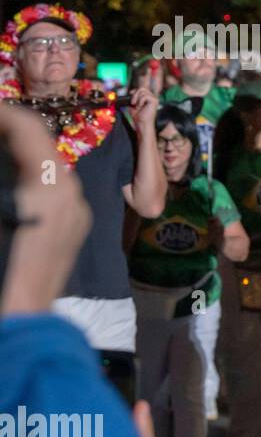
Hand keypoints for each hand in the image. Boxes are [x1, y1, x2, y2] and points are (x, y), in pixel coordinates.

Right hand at [0, 105, 91, 315]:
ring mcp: (77, 215)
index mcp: (50, 186)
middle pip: (39, 145)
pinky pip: (53, 192)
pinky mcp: (73, 232)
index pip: (27, 127)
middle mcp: (73, 194)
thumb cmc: (1, 269)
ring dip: (17, 156)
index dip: (2, 112)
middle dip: (7, 133)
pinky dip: (28, 179)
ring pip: (48, 168)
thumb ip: (4, 171)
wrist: (21, 324)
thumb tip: (5, 158)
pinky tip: (7, 186)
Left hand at [129, 86, 157, 133]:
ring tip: (137, 106)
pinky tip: (141, 106)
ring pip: (143, 91)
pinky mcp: (155, 101)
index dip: (135, 91)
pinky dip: (141, 101)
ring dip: (137, 98)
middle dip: (135, 94)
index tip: (130, 94)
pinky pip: (145, 96)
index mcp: (148, 98)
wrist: (141, 123)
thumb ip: (132, 98)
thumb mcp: (133, 105)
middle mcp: (152, 98)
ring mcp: (154, 99)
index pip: (142, 89)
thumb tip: (129, 92)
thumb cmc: (138, 116)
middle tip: (133, 102)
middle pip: (142, 88)